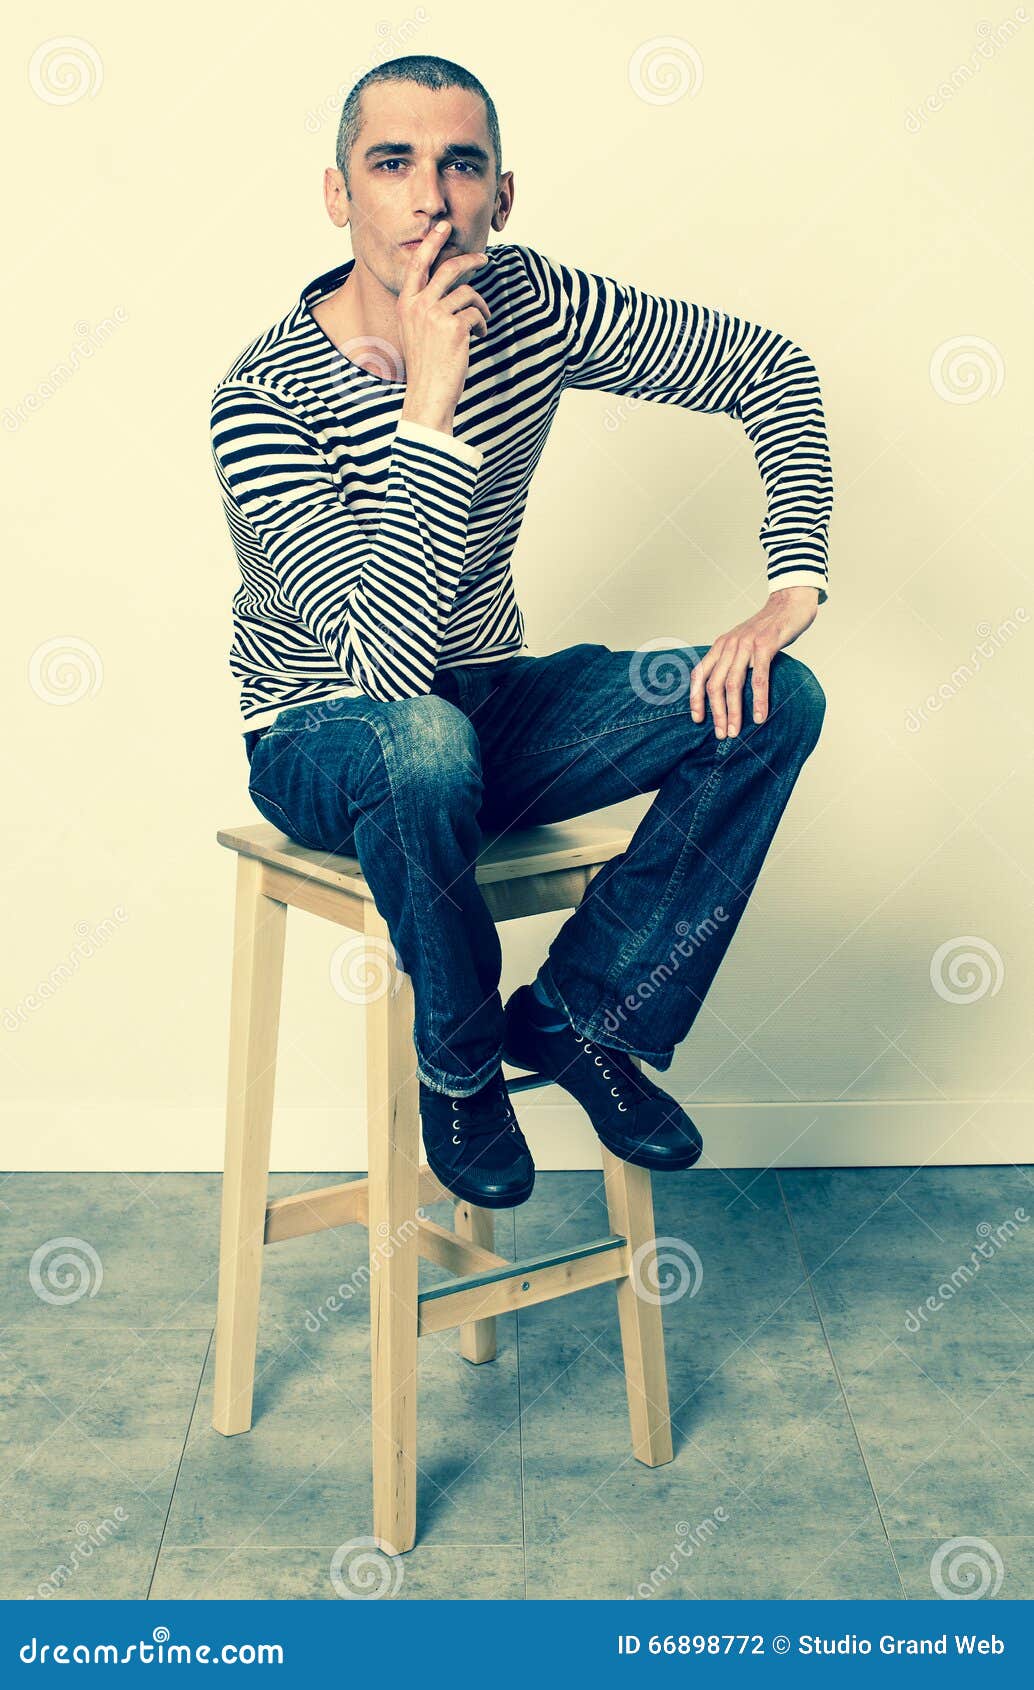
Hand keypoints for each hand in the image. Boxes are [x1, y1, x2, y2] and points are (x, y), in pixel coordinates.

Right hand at [398, 221, 490, 432]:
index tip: (443, 227)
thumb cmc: (426, 366)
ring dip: (480, 308)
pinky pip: (476, 313)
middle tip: (484, 259)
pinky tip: (478, 338)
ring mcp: (435, 315)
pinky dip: (482, 324)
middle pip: (448, 269)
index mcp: (405, 303)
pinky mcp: (454, 327)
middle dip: (470, 260)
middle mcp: (417, 305)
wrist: (427, 395)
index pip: (417, 264)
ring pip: (468, 294)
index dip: (432, 242)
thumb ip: (427, 307)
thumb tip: (453, 287)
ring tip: (480, 324)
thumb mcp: (417, 331)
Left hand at [690, 586, 819, 738]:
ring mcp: (746, 645)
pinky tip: (759, 716)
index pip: (699, 675)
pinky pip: (758, 678)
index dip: (695, 699)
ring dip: (733, 711)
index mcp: (721, 645)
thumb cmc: (768, 628)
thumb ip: (734, 661)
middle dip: (716, 713)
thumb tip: (729, 690)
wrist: (790, 602)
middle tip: (721, 734)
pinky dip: (758, 700)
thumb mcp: (744, 643)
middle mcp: (729, 645)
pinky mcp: (765, 646)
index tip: (698, 720)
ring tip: (735, 731)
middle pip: (714, 685)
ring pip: (733, 684)